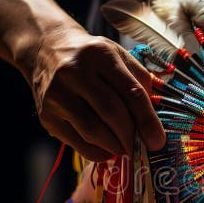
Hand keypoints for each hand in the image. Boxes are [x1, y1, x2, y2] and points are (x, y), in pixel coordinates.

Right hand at [29, 26, 165, 160]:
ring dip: (115, 146)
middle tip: (143, 148)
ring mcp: (57, 95)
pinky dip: (98, 152)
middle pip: (111, 112)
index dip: (147, 120)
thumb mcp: (119, 57)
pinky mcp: (46, 116)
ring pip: (92, 131)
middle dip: (131, 136)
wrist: (46, 50)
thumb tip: (154, 120)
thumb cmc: (92, 58)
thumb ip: (140, 82)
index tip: (157, 141)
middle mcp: (74, 72)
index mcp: (100, 54)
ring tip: (126, 149)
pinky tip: (107, 150)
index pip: (130, 91)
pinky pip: (77, 143)